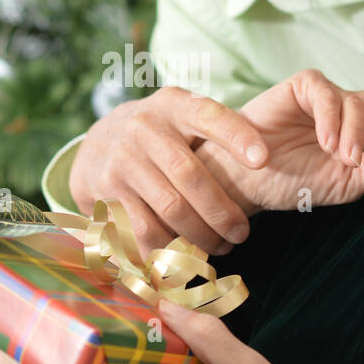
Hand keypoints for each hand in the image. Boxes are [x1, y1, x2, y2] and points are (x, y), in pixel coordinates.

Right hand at [68, 86, 268, 257]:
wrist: (98, 144)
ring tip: (220, 247)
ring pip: (169, 208)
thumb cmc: (161, 134)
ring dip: (200, 236)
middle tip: (242, 233)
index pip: (208, 116)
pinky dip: (169, 249)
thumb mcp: (182, 116)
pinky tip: (187, 257)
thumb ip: (216, 130)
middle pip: (189, 175)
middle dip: (221, 211)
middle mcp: (143, 129)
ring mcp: (122, 161)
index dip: (236, 136)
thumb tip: (264, 159)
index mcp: (173, 106)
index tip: (263, 159)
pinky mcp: (107, 193)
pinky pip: (143, 230)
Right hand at [197, 70, 363, 214]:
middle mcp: (354, 111)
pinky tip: (326, 142)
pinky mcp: (302, 88)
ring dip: (355, 133)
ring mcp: (328, 98)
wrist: (251, 182)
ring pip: (358, 101)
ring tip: (344, 158)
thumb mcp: (349, 184)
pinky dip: (330, 118)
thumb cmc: (297, 183)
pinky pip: (326, 92)